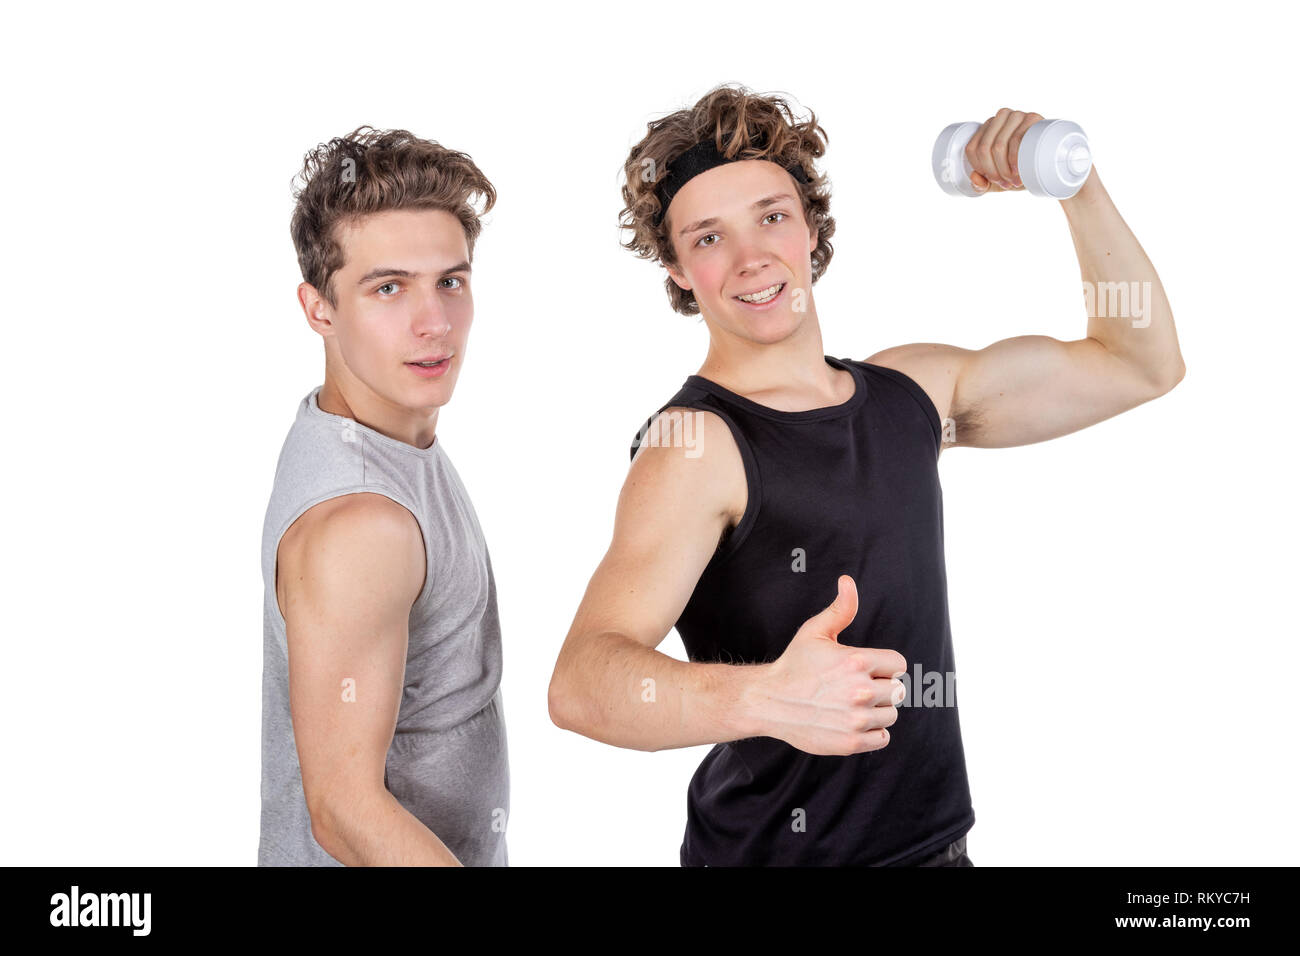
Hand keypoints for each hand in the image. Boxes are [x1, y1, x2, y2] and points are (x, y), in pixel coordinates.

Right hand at [748, 575, 907, 755]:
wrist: (769, 701)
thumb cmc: (794, 664)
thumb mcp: (814, 632)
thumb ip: (840, 609)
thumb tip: (848, 581)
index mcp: (856, 661)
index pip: (898, 665)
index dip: (883, 665)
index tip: (865, 668)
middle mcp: (861, 691)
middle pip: (897, 691)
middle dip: (880, 688)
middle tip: (854, 688)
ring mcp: (857, 719)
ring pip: (891, 714)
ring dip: (876, 711)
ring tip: (851, 704)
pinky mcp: (851, 742)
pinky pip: (882, 737)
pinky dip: (872, 732)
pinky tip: (852, 721)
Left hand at [965, 107, 1043, 192]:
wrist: (1053, 165)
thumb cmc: (1021, 170)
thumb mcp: (998, 181)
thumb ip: (981, 185)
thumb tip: (974, 178)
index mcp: (987, 128)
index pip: (972, 148)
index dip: (980, 169)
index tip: (993, 181)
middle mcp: (1000, 117)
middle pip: (984, 148)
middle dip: (993, 172)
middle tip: (1006, 184)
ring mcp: (1017, 115)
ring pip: (998, 145)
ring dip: (1003, 169)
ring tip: (1014, 181)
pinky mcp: (1033, 118)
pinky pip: (1016, 138)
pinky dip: (1014, 159)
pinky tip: (1017, 172)